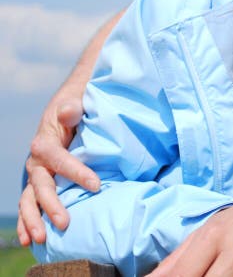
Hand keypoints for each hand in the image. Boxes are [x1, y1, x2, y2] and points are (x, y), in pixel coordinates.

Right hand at [17, 95, 98, 245]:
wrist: (69, 108)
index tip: (96, 185)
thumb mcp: (75, 103)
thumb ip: (71, 108)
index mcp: (45, 142)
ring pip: (30, 200)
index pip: (59, 159)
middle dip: (51, 205)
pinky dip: (27, 223)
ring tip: (41, 239)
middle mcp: (37, 161)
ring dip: (33, 220)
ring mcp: (37, 175)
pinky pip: (31, 205)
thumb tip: (67, 111)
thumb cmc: (77, 107)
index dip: (76, 172)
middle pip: (41, 185)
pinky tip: (28, 240)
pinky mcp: (40, 184)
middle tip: (64, 222)